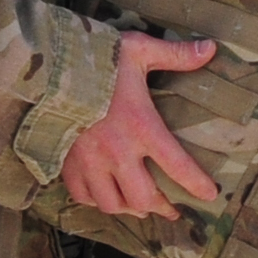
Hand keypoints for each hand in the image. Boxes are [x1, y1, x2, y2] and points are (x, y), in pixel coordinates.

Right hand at [60, 33, 221, 220]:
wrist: (47, 66)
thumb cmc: (96, 58)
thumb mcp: (139, 50)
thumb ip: (175, 55)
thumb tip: (210, 48)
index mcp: (140, 125)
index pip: (177, 165)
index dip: (196, 185)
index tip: (209, 195)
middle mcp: (116, 150)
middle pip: (143, 197)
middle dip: (162, 207)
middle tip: (173, 209)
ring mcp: (89, 161)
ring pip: (111, 204)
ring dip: (129, 209)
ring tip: (140, 207)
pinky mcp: (66, 163)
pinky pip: (82, 195)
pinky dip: (95, 201)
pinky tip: (104, 195)